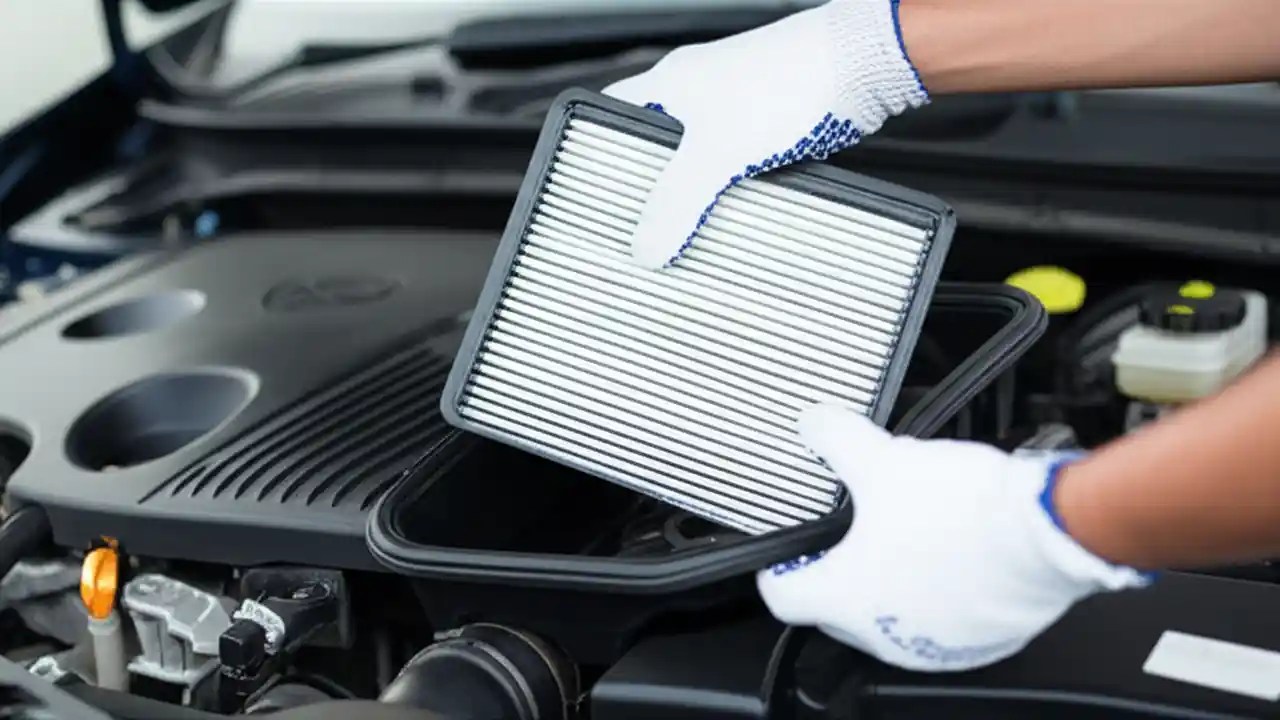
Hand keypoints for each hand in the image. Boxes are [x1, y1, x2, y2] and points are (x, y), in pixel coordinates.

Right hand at [602, 0, 929, 269]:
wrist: (857, 66)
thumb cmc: (787, 81)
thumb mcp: (716, 152)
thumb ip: (676, 203)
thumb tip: (646, 246)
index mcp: (670, 84)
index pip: (613, 115)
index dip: (599, 152)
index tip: (596, 193)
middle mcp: (699, 92)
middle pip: (658, 146)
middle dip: (652, 187)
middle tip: (644, 225)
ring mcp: (736, 108)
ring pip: (700, 159)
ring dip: (698, 193)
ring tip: (688, 228)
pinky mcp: (770, 126)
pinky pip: (738, 165)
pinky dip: (735, 189)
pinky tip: (738, 212)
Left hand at [757, 404, 1151, 671]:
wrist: (1045, 531)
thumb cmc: (962, 510)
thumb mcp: (883, 459)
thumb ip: (838, 440)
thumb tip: (814, 423)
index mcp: (846, 598)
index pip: (783, 597)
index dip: (776, 571)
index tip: (782, 557)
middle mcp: (884, 634)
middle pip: (834, 612)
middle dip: (835, 575)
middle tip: (845, 537)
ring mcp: (932, 645)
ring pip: (890, 619)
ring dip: (887, 586)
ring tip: (902, 539)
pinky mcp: (977, 644)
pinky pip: (940, 625)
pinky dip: (934, 598)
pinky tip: (947, 558)